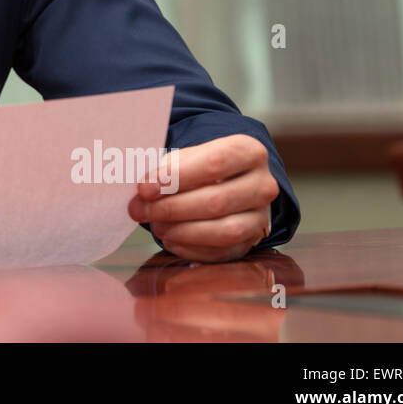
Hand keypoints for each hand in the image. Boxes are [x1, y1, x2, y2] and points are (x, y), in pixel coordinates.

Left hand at [127, 134, 278, 262]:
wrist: (224, 184)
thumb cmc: (198, 168)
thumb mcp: (187, 157)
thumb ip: (168, 168)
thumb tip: (143, 186)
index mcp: (248, 152)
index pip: (214, 162)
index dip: (176, 176)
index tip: (144, 187)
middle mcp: (263, 184)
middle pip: (217, 200)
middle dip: (171, 208)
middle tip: (139, 209)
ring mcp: (261, 216)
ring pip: (224, 230)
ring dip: (182, 230)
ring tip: (155, 225)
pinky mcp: (252, 242)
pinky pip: (222, 252)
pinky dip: (191, 247)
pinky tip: (170, 239)